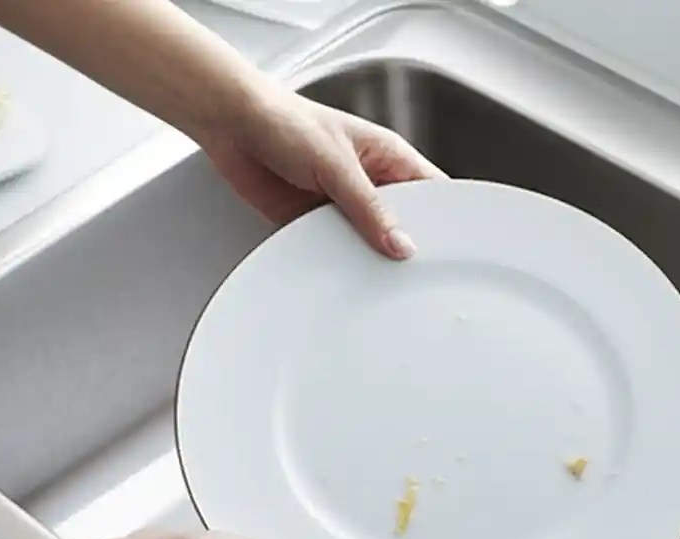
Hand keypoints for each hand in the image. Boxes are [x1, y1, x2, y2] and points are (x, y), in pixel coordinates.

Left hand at [199, 88, 446, 259]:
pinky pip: (333, 249)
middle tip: (412, 272)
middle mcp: (370, 183)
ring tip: (377, 277)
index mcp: (389, 158)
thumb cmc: (285, 120)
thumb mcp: (337, 164)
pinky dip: (335, 260)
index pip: (432, 193)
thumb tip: (400, 243)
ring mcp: (343, 204)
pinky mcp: (313, 222)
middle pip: (402, 224)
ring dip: (367, 256)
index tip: (449, 250)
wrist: (230, 125)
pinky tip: (340, 272)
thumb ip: (369, 208)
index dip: (444, 220)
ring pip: (367, 241)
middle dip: (404, 246)